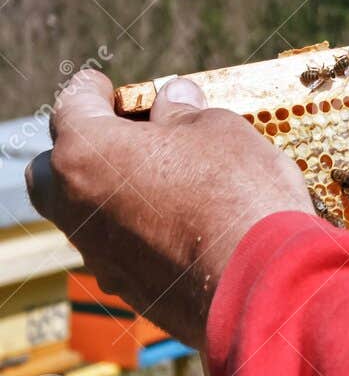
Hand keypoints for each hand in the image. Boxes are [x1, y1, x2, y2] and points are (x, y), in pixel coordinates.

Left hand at [27, 70, 312, 346]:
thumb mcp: (220, 130)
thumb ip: (184, 113)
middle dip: (84, 150)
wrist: (264, 283)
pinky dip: (139, 236)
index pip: (72, 103)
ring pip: (87, 214)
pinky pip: (120, 252)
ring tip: (163, 187)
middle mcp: (76, 205)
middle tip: (129, 140)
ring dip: (114, 195)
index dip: (93, 89)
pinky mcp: (128, 289)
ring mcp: (98, 254)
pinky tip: (180, 230)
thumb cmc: (239, 194)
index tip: (107, 87)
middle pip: (56, 168)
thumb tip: (174, 101)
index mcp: (87, 152)